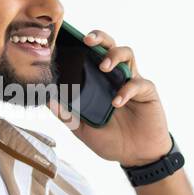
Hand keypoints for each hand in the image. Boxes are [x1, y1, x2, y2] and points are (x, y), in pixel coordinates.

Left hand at [47, 28, 172, 166]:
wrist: (137, 156)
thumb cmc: (112, 140)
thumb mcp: (83, 130)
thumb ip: (66, 115)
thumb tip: (46, 101)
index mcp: (99, 81)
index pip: (91, 55)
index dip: (82, 46)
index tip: (67, 41)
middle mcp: (115, 76)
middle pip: (110, 45)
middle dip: (99, 38)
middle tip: (87, 40)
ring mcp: (132, 81)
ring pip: (127, 54)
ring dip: (114, 56)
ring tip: (104, 66)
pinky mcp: (147, 92)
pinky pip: (138, 83)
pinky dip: (126, 89)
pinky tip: (117, 101)